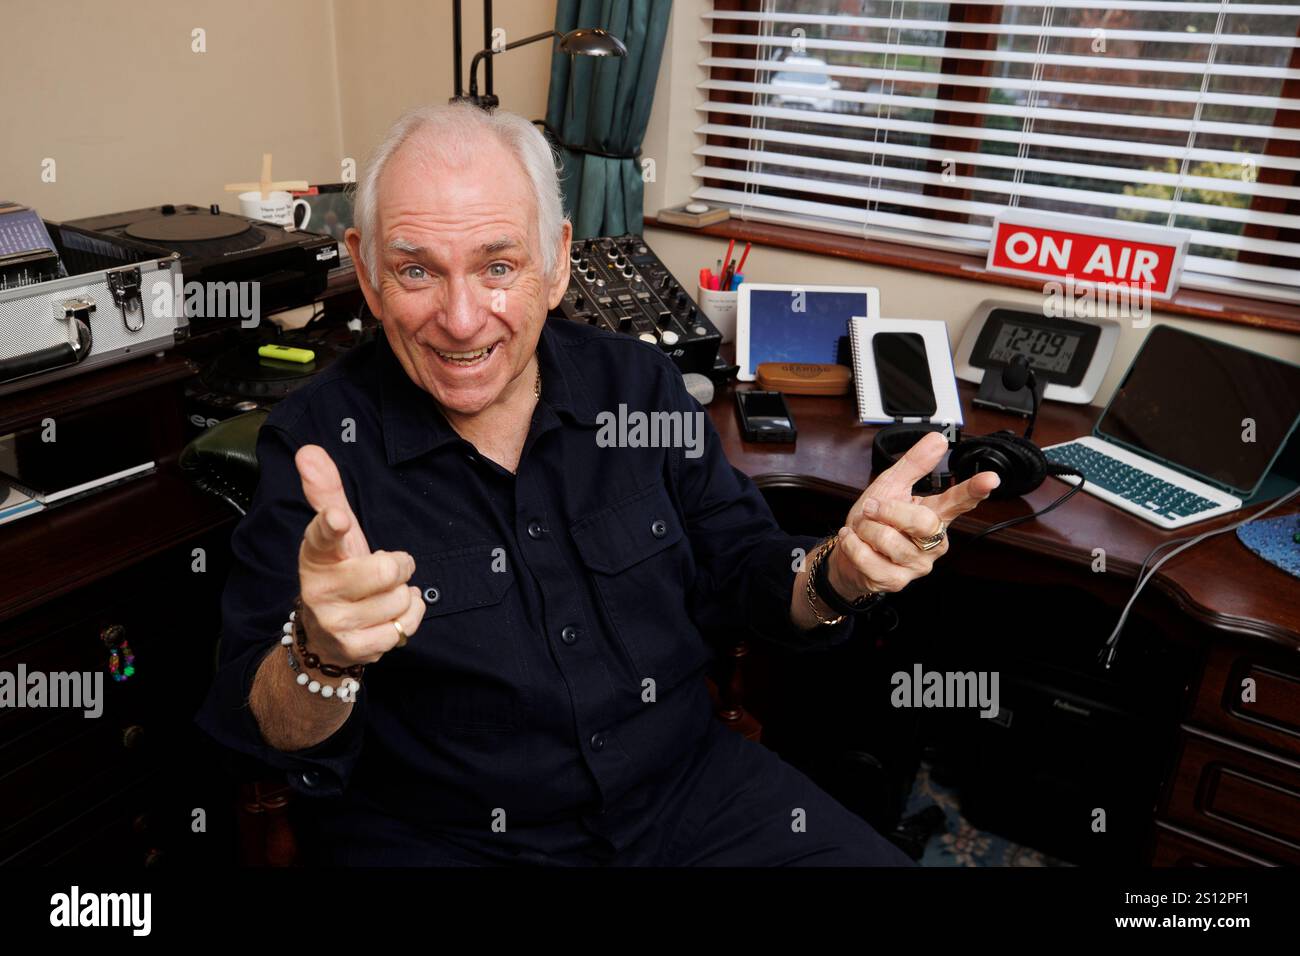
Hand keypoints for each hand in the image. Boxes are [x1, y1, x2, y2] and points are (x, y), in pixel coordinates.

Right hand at [295, 445, 424, 666]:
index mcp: (315, 554)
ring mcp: (334, 620)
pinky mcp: (354, 648)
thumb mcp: (336, 536)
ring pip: (399, 598)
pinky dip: (409, 618)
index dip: (332, 525)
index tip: (339, 518)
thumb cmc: (339, 573)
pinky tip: (388, 617)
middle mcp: (318, 588)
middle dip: (399, 566)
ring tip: (383, 597)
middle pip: (385, 570)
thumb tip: (308, 449)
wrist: (326, 638)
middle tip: (386, 570)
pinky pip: (404, 626)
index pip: (322, 535)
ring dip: (404, 595)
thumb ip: (327, 493)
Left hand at [827, 431, 999, 597]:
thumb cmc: (874, 520)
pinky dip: (853, 544)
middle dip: (890, 510)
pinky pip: (870, 558)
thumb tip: (938, 439)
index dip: (975, 490)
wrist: (847, 553)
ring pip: (891, 539)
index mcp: (936, 515)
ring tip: (863, 527)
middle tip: (872, 507)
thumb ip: (914, 464)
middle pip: (923, 522)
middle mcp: (933, 541)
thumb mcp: (890, 485)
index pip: (960, 500)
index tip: (991, 479)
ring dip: (866, 528)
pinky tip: (853, 541)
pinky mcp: (896, 580)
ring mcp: (917, 564)